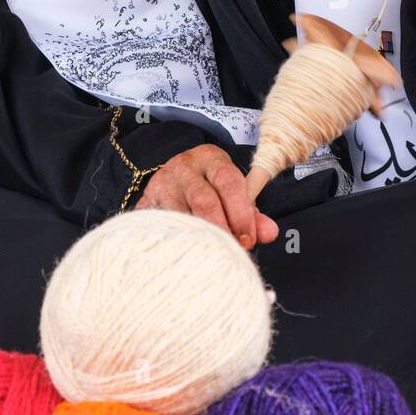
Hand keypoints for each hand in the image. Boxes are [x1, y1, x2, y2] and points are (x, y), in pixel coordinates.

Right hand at [134, 144, 278, 248]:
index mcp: (210, 158)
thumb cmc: (208, 188)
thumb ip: (251, 213)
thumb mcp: (231, 193)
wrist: (168, 181)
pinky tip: (188, 255)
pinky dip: (178, 242)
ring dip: (200, 239)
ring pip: (181, 216)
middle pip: (205, 200)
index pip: (229, 182)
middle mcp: (183, 167)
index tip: (249, 239)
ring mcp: (161, 185)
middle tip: (232, 251)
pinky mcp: (145, 204)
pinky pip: (162, 226)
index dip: (241, 213)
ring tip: (212, 256)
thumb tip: (270, 232)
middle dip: (223, 229)